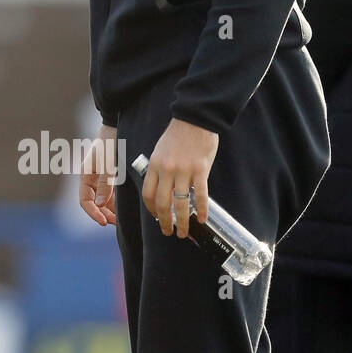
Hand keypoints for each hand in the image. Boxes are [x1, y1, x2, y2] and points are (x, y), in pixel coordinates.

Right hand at [78, 124, 117, 226]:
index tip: (104, 222)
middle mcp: (90, 178)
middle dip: (103, 214)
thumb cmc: (110, 143)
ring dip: (109, 210)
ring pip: (102, 199)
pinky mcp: (108, 175)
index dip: (93, 213)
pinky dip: (114, 202)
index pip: (85, 201)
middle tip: (116, 223)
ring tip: (120, 218)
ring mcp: (99, 177)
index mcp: (86, 175)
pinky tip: (122, 208)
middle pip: (93, 202)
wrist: (117, 125)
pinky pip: (109, 193)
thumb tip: (100, 204)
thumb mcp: (108, 164)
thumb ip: (104, 184)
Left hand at [142, 118, 217, 238]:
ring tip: (184, 232)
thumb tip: (161, 188)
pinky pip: (200, 195)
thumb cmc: (177, 136)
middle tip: (169, 232)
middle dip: (164, 221)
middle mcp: (166, 170)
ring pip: (180, 203)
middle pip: (162, 202)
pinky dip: (202, 210)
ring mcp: (183, 171)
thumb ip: (159, 169)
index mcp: (154, 165)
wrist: (194, 119)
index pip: (148, 193)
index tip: (156, 217)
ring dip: (182, 221)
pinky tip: (203, 220)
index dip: (151, 209)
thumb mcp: (160, 151)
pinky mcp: (200, 170)